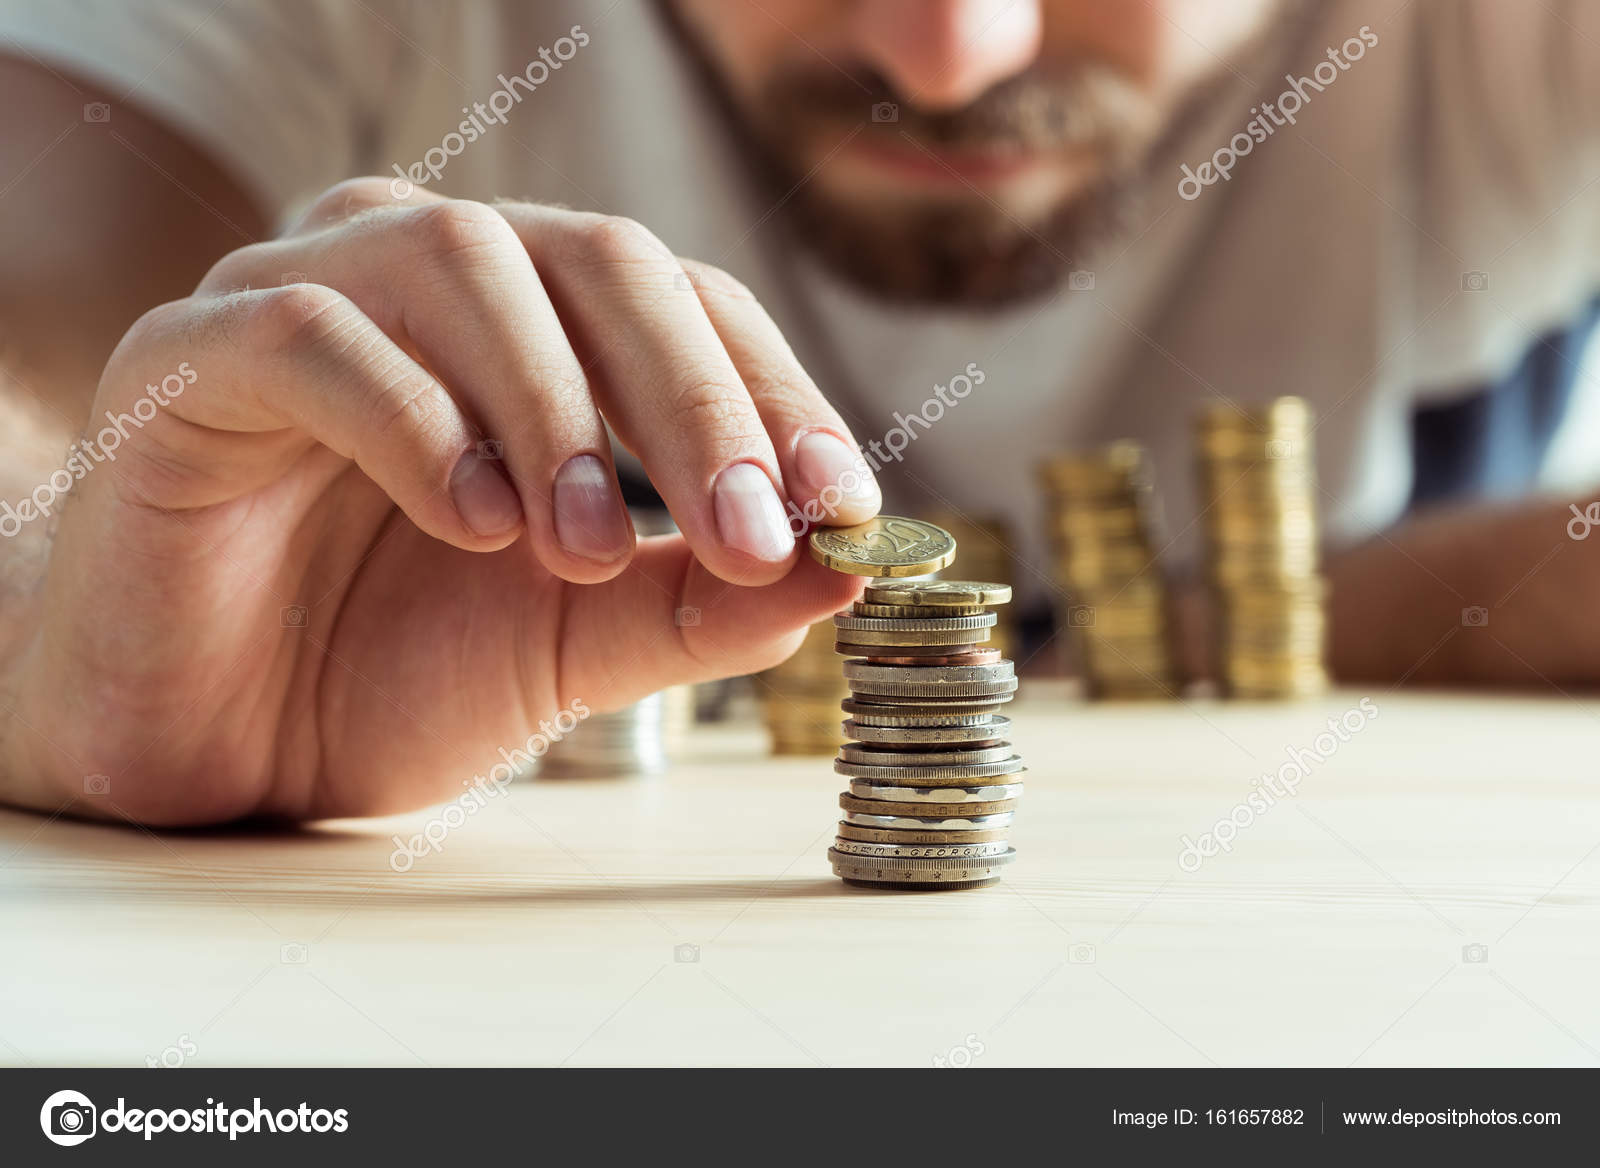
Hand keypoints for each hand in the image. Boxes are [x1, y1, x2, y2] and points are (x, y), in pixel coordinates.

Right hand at [3, 178, 879, 824]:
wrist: (212, 743)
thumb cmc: (390, 668)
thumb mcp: (579, 641)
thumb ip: (698, 602)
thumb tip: (842, 572)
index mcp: (537, 329)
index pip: (685, 307)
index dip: (772, 394)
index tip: (841, 506)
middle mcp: (431, 283)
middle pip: (597, 260)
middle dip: (690, 397)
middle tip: (744, 528)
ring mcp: (306, 297)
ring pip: (461, 260)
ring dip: (554, 404)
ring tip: (583, 543)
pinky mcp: (188, 354)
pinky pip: (307, 330)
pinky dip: (410, 414)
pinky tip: (469, 517)